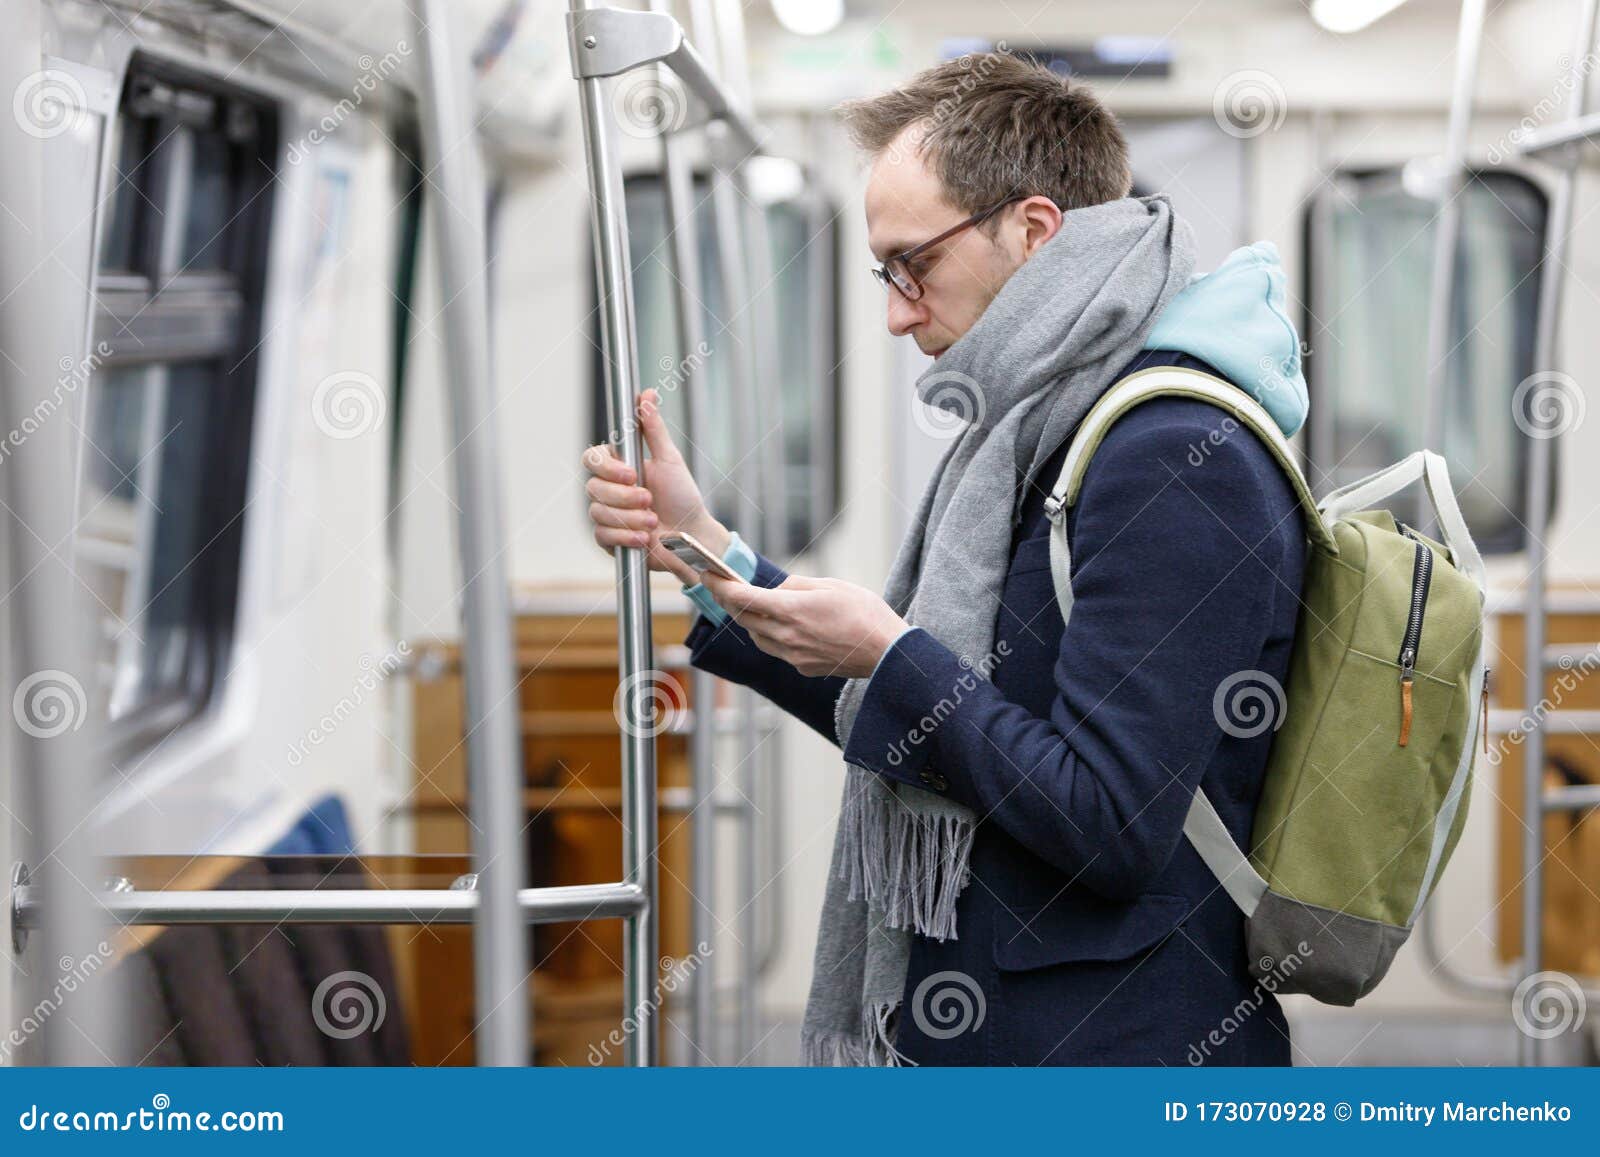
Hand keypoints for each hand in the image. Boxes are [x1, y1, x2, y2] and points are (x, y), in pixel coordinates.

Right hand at [582, 389, 728, 582]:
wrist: (690, 535)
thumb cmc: (682, 496)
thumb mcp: (670, 459)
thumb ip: (653, 428)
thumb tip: (647, 394)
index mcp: (619, 467)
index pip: (592, 459)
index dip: (607, 468)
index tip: (632, 474)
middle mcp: (609, 489)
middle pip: (593, 488)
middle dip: (625, 497)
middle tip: (650, 500)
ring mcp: (606, 514)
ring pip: (598, 512)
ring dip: (630, 518)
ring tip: (653, 520)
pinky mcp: (608, 539)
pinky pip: (603, 536)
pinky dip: (626, 536)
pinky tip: (644, 537)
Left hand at [700, 573, 909, 678]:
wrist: (887, 652)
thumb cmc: (865, 613)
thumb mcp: (832, 586)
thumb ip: (798, 585)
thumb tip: (779, 588)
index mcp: (792, 610)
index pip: (743, 598)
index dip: (721, 586)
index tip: (709, 575)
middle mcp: (787, 635)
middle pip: (744, 618)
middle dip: (731, 602)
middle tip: (724, 586)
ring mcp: (793, 655)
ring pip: (757, 637)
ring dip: (750, 621)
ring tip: (754, 606)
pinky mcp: (802, 668)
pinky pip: (776, 650)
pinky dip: (772, 636)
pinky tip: (783, 627)